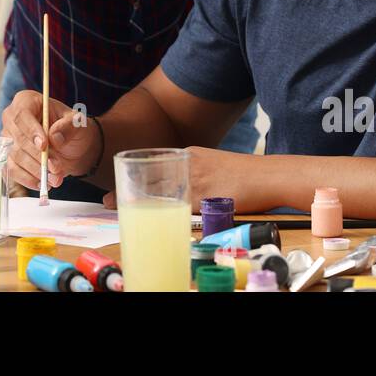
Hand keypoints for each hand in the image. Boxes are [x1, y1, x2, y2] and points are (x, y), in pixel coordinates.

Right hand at [2, 90, 99, 190]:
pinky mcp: (9, 157)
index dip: (31, 130)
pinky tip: (42, 183)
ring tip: (55, 178)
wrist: (72, 146)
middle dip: (37, 156)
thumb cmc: (72, 128)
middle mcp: (12, 118)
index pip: (22, 114)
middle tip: (56, 167)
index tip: (44, 145)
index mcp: (26, 101)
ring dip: (36, 170)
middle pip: (17, 138)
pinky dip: (27, 179)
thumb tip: (54, 137)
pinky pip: (12, 170)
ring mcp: (8, 139)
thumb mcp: (78, 123)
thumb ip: (69, 126)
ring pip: (15, 156)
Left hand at [101, 146, 270, 209]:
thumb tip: (175, 188)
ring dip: (139, 202)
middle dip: (128, 189)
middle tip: (106, 201)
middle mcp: (189, 163)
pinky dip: (164, 214)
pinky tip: (151, 221)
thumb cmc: (244, 174)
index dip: (133, 174)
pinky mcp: (206, 197)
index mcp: (190, 154)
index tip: (116, 183)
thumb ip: (193, 173)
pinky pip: (180, 207)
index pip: (154, 162)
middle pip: (151, 177)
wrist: (269, 175)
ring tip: (118, 210)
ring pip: (160, 192)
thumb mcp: (212, 165)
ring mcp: (197, 179)